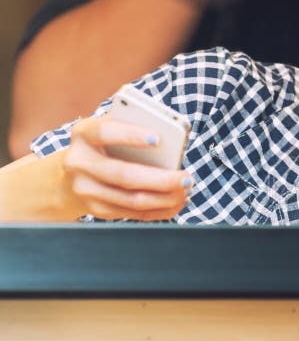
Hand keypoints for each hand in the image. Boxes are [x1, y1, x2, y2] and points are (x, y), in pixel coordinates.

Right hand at [62, 116, 192, 220]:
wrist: (70, 175)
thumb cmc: (103, 144)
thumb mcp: (110, 129)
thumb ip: (133, 127)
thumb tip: (171, 136)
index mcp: (83, 134)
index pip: (105, 132)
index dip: (131, 135)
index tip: (159, 139)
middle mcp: (79, 163)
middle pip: (124, 175)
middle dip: (161, 179)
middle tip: (187, 178)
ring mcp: (86, 189)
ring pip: (132, 200)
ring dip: (166, 198)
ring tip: (186, 190)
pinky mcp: (97, 209)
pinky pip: (135, 214)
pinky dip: (161, 210)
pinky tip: (177, 202)